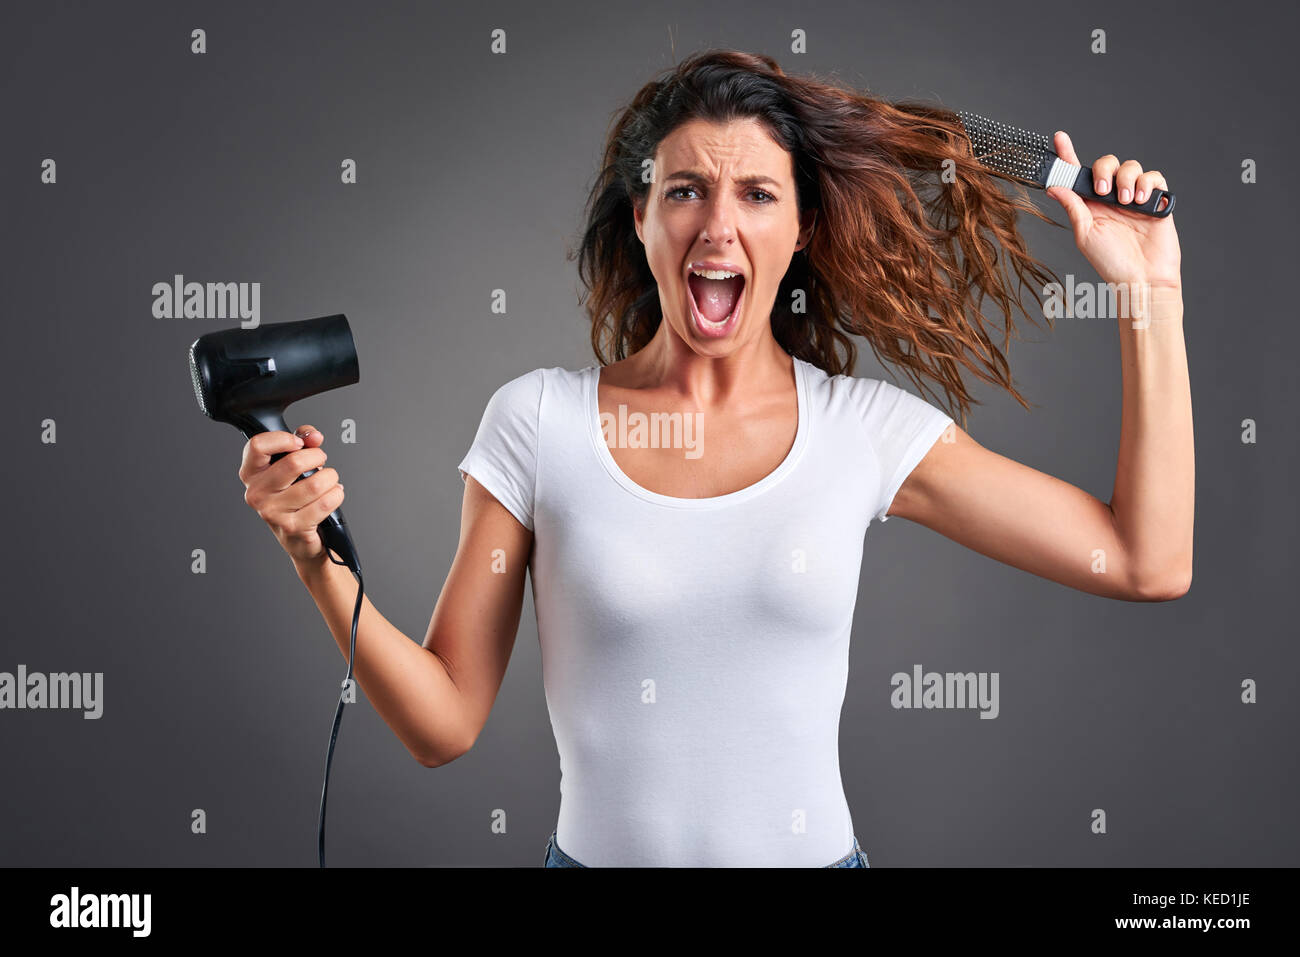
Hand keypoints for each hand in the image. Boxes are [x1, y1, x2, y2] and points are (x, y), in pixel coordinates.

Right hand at [238, 424, 344, 563]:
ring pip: (315, 484)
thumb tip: (314, 436)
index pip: (258, 445)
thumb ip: (301, 441)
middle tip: (321, 462)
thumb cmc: (293, 496)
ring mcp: (273, 512)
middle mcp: (257, 493)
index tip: (299, 443)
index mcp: (251, 474)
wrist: (298, 538)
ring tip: (330, 481)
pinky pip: (325, 503)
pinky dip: (336, 495)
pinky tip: (333, 495)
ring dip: (331, 478)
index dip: (284, 438)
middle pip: (294, 462)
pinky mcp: (293, 527)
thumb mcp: (292, 465)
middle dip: (317, 457)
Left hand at [1045, 130, 1181, 290]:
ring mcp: (1135, 198)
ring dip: (1127, 180)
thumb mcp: (1085, 234)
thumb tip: (1054, 186)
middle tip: (1102, 191)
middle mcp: (1111, 198)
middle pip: (1106, 164)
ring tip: (1127, 202)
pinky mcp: (1157, 201)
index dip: (1068, 155)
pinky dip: (1147, 183)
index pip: (1078, 175)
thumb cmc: (1111, 262)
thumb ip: (1073, 207)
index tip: (1059, 138)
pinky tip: (1142, 201)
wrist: (1143, 279)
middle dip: (1103, 170)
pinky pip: (1154, 176)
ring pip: (1131, 167)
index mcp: (1090, 205)